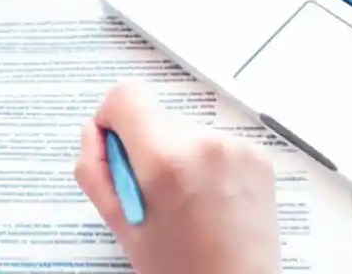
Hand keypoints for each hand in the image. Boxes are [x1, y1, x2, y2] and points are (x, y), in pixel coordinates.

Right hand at [75, 82, 280, 273]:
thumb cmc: (180, 270)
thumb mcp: (123, 227)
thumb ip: (95, 172)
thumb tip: (93, 130)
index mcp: (166, 160)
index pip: (126, 95)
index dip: (112, 118)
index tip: (117, 148)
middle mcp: (205, 143)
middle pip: (156, 117)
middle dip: (147, 148)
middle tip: (154, 197)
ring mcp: (237, 147)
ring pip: (186, 131)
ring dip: (179, 157)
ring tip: (187, 205)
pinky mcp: (259, 155)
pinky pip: (216, 143)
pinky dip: (207, 165)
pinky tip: (211, 202)